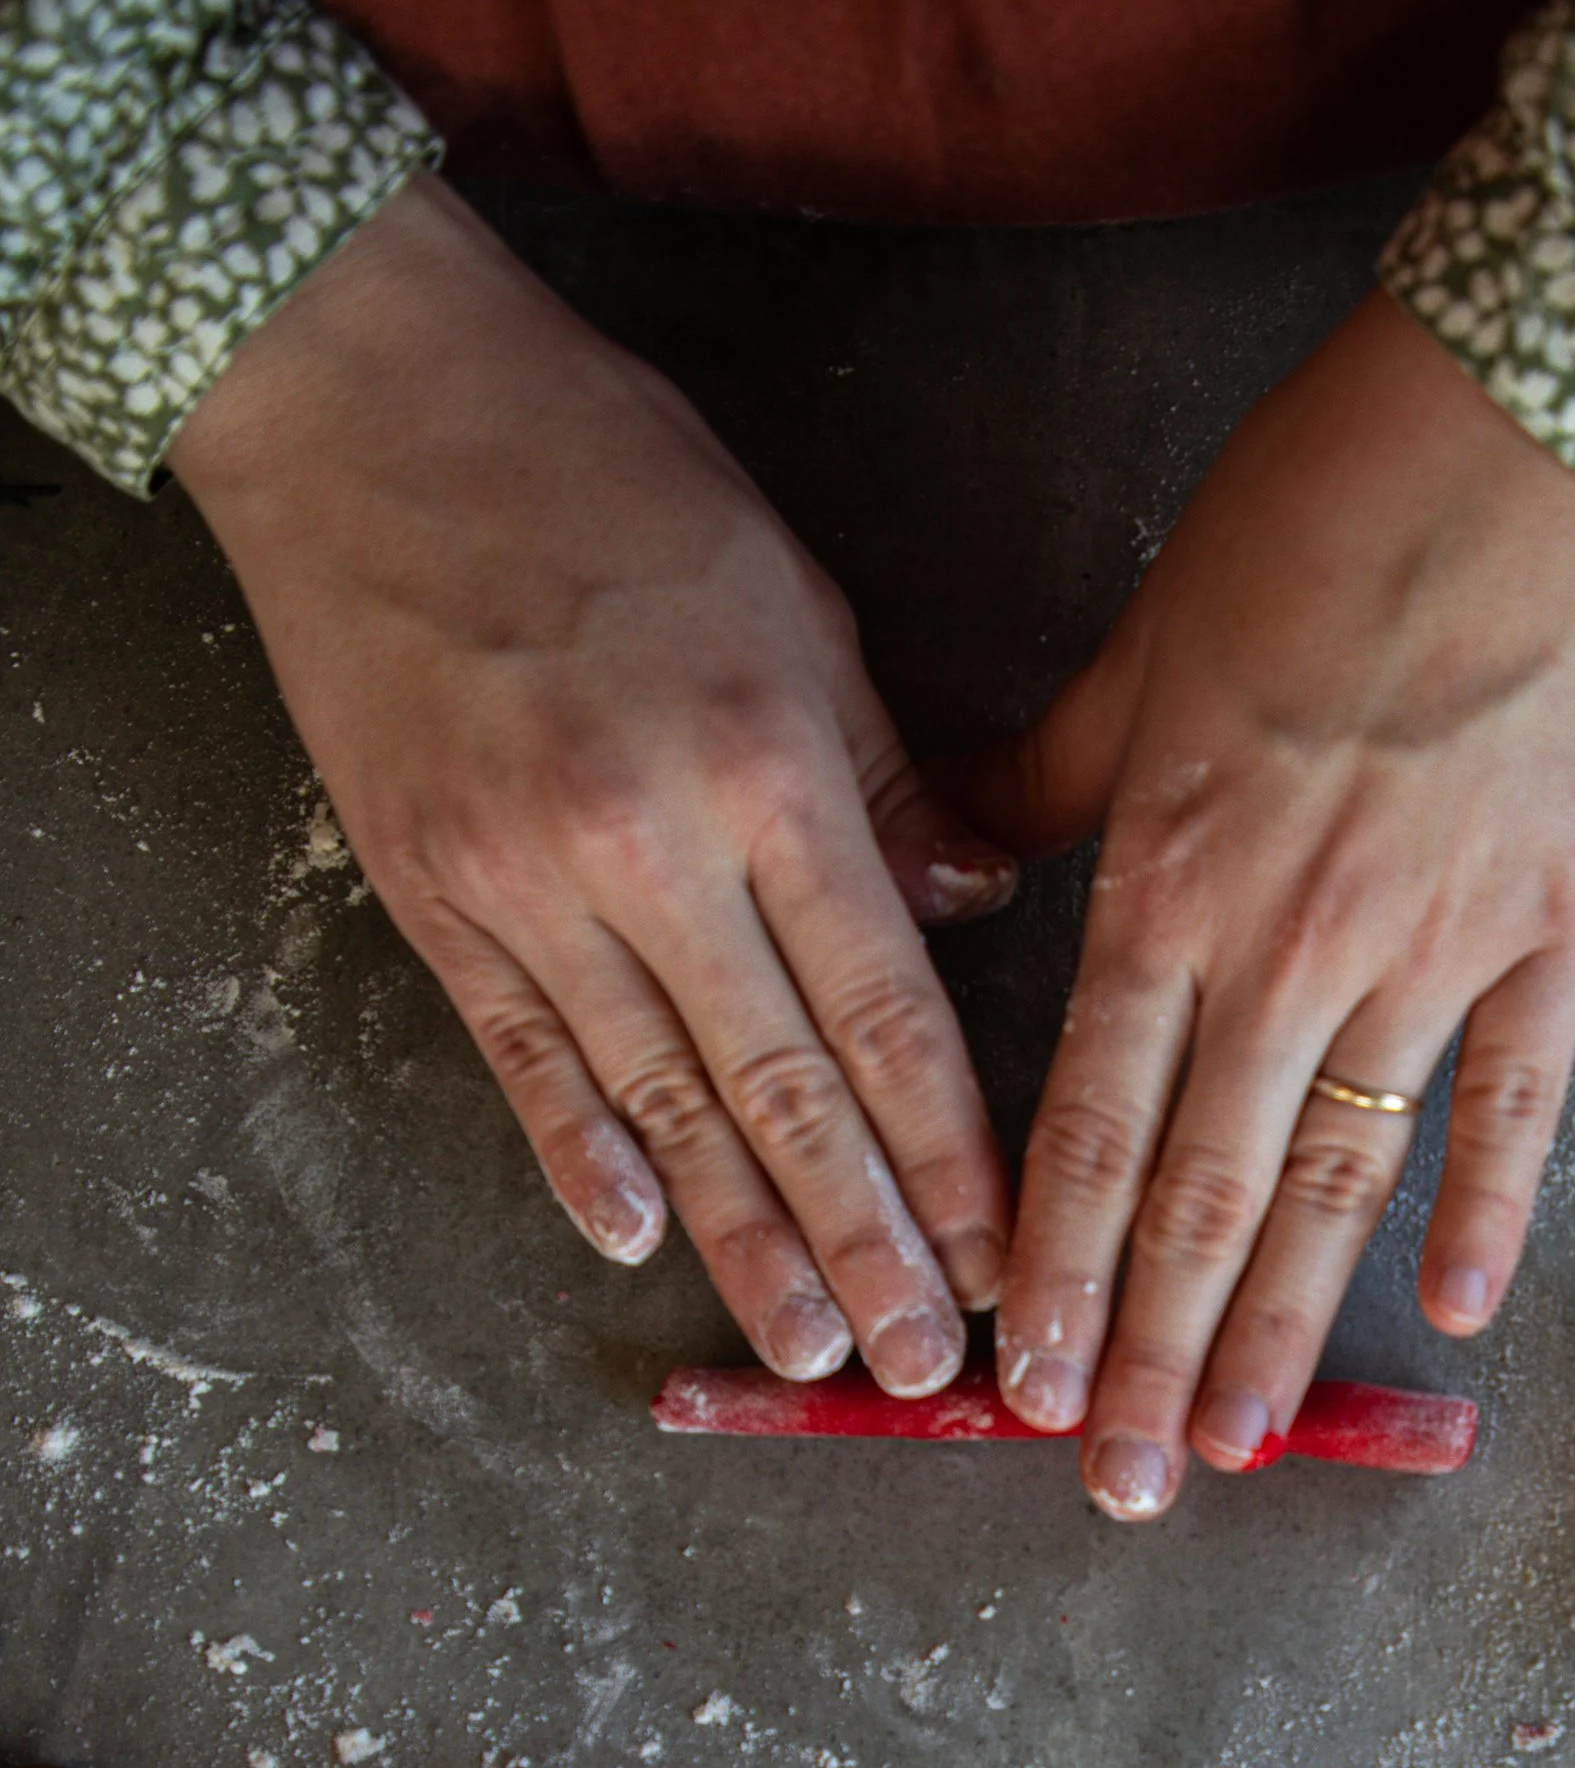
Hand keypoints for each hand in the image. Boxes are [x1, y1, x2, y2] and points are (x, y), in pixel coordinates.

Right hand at [170, 175, 1014, 1389]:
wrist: (370, 404)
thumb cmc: (603, 474)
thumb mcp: (794, 600)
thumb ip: (884, 777)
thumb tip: (970, 905)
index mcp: (768, 772)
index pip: (887, 1015)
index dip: (955, 1158)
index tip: (1011, 1257)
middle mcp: (650, 849)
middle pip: (787, 1093)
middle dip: (872, 1244)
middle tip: (931, 1363)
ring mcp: (529, 883)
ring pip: (661, 1105)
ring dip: (745, 1241)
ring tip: (811, 1348)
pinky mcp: (432, 892)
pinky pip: (522, 1056)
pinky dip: (579, 1156)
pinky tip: (633, 1241)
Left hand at [959, 288, 1574, 1516]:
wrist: (1536, 430)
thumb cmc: (1322, 510)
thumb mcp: (1148, 637)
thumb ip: (1050, 772)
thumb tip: (960, 854)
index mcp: (1171, 875)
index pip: (1094, 1125)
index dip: (1060, 1272)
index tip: (1023, 1388)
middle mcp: (1287, 944)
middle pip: (1204, 1196)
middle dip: (1152, 1356)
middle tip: (1117, 1485)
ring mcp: (1431, 949)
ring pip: (1339, 1182)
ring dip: (1284, 1329)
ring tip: (1244, 1447)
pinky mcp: (1557, 931)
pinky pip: (1517, 1104)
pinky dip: (1487, 1211)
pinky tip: (1456, 1314)